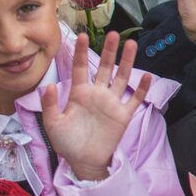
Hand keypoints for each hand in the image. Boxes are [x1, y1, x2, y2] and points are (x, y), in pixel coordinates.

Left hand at [41, 33, 151, 181]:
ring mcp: (112, 103)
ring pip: (121, 77)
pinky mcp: (123, 115)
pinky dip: (141, 89)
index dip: (80, 52)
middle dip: (109, 51)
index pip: (80, 68)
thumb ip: (50, 104)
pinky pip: (134, 99)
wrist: (83, 161)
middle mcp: (97, 94)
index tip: (81, 36)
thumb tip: (48, 85)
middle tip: (114, 34)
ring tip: (132, 45)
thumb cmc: (67, 142)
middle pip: (105, 67)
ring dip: (127, 62)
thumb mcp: (53, 123)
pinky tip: (146, 76)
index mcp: (79, 93)